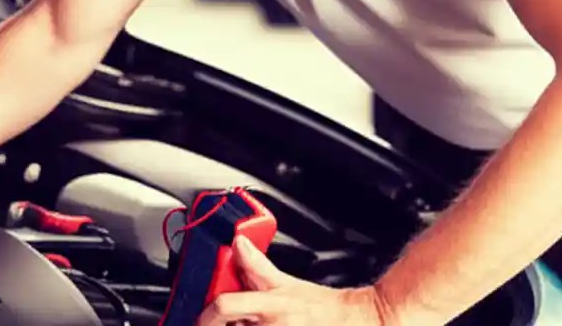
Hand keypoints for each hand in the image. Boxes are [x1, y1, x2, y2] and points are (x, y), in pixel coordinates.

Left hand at [197, 236, 392, 325]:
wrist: (363, 323)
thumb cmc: (324, 308)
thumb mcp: (288, 285)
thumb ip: (257, 266)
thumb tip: (238, 245)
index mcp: (270, 305)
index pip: (224, 306)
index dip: (205, 315)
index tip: (198, 317)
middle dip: (214, 325)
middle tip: (207, 323)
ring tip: (238, 324)